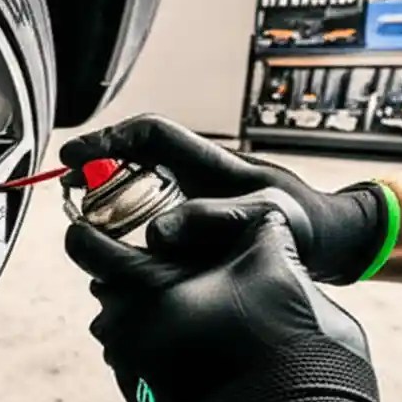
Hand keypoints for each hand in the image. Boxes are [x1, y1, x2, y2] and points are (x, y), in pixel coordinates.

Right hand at [61, 114, 391, 283]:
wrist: (333, 249)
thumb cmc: (305, 224)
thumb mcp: (261, 216)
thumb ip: (212, 221)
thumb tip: (157, 236)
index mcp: (211, 164)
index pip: (152, 134)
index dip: (109, 139)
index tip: (74, 157)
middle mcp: (197, 183)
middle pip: (134, 166)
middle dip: (97, 174)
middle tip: (68, 190)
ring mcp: (195, 211)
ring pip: (138, 204)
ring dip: (108, 213)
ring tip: (85, 232)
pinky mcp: (195, 243)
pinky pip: (150, 236)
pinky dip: (128, 246)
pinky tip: (116, 267)